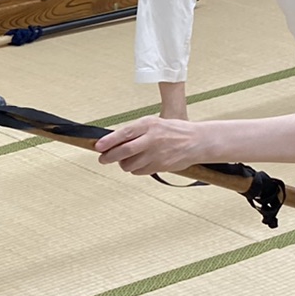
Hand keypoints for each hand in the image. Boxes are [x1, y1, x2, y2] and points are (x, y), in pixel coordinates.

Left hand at [95, 116, 210, 175]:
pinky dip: (135, 169)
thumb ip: (135, 131)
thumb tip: (113, 140)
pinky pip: (140, 171)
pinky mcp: (160, 166)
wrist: (196, 141)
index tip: (98, 146)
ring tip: (125, 160)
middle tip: (103, 159)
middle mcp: (152, 139)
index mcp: (148, 125)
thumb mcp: (154, 123)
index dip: (109, 141)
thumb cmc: (172, 131)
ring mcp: (156, 154)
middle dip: (109, 157)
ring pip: (130, 164)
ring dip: (123, 164)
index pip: (124, 134)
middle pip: (124, 151)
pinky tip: (138, 164)